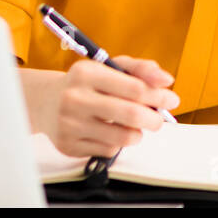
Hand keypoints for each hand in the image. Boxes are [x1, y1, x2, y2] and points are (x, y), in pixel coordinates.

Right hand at [37, 55, 178, 157]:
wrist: (46, 101)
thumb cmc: (87, 83)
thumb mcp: (110, 67)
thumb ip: (141, 69)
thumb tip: (166, 80)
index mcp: (87, 73)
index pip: (134, 88)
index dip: (159, 96)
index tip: (171, 99)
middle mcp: (75, 98)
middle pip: (131, 115)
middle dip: (154, 119)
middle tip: (159, 120)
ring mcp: (70, 124)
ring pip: (122, 138)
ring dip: (137, 134)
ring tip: (135, 127)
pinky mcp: (68, 146)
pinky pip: (108, 150)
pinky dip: (117, 143)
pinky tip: (111, 132)